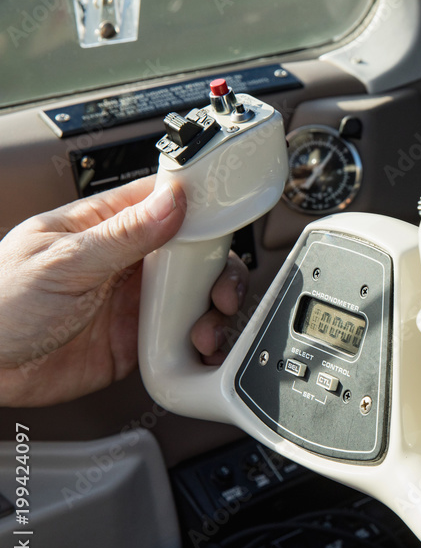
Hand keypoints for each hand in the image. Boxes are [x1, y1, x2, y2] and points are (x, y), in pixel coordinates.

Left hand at [0, 176, 248, 406]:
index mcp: (104, 227)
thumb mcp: (63, 262)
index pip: (163, 200)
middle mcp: (126, 261)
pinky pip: (182, 336)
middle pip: (193, 252)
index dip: (200, 204)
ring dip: (213, 310)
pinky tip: (201, 347)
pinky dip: (202, 342)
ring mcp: (134, 301)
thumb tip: (171, 201)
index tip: (229, 216)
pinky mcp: (138, 339)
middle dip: (218, 269)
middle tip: (221, 289)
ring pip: (195, 295)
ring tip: (206, 327)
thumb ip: (122, 234)